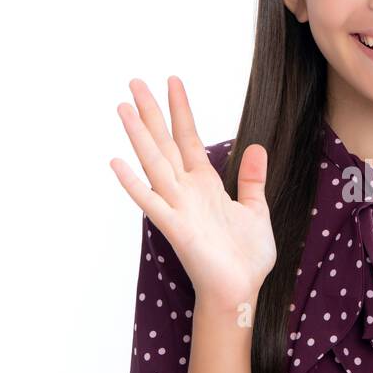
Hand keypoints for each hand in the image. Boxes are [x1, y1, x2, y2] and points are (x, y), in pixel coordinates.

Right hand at [109, 76, 275, 310]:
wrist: (241, 291)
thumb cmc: (246, 257)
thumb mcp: (256, 209)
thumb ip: (252, 179)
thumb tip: (256, 146)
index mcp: (206, 185)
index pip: (189, 139)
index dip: (181, 111)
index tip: (172, 81)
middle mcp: (187, 191)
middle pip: (165, 144)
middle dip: (152, 113)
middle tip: (134, 81)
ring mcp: (179, 208)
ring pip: (155, 165)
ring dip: (139, 137)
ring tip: (124, 108)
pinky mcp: (176, 229)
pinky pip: (151, 203)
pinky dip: (134, 184)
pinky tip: (117, 163)